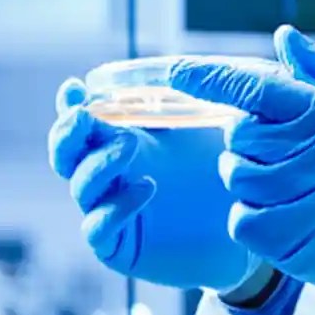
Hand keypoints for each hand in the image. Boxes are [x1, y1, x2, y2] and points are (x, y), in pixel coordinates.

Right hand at [47, 79, 260, 291]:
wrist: (249, 222)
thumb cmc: (221, 168)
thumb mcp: (199, 126)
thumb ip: (174, 100)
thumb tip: (163, 66)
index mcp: (120, 139)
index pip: (81, 122)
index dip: (70, 105)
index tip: (76, 88)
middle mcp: (108, 175)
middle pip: (65, 154)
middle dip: (68, 133)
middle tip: (84, 116)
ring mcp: (110, 210)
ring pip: (81, 187)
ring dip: (99, 162)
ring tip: (131, 145)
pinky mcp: (120, 247)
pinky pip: (97, 229)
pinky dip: (114, 207)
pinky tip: (145, 188)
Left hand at [168, 26, 314, 305]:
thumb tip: (282, 39)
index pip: (256, 91)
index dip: (209, 79)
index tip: (176, 72)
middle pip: (239, 137)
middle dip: (248, 135)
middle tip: (281, 143)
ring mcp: (310, 208)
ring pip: (238, 181)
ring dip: (252, 177)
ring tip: (291, 180)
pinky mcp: (305, 250)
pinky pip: (246, 225)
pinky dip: (254, 217)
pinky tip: (288, 212)